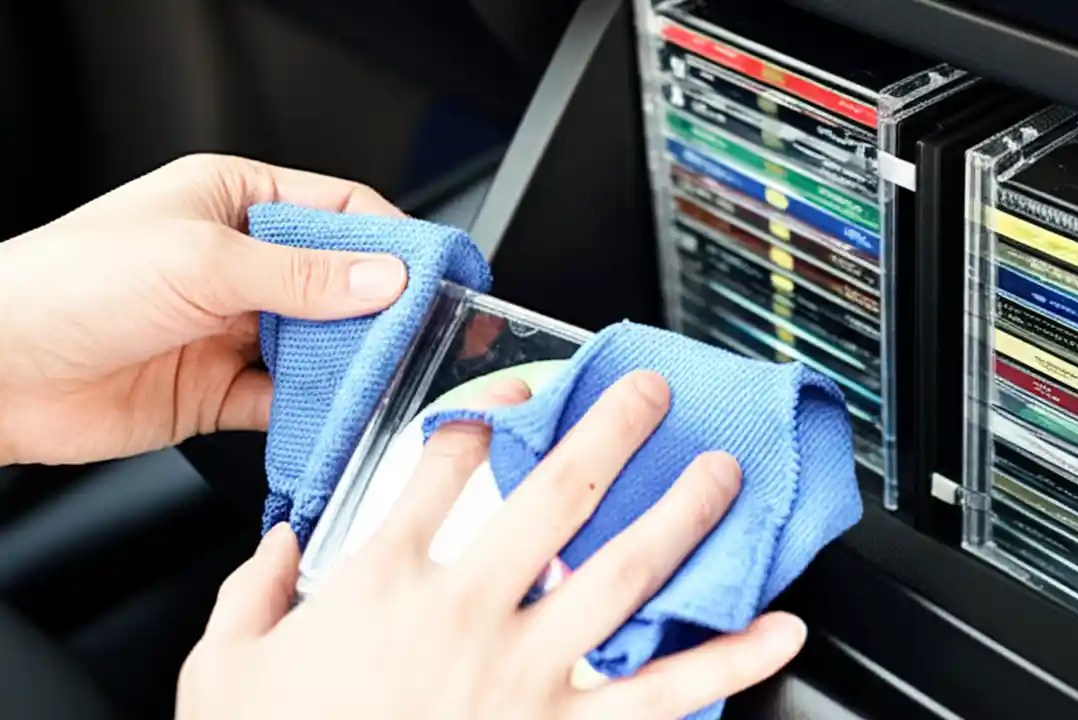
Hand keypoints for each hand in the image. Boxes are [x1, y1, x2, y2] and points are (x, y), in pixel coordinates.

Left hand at [0, 154, 409, 464]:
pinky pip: (287, 401)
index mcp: (235, 202)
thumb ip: (303, 276)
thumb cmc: (69, 284)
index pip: (339, 213)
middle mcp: (239, 264)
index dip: (394, 242)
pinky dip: (314, 413)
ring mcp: (230, 328)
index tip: (438, 273)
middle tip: (425, 335)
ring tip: (387, 380)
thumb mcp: (202, 261)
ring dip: (351, 365)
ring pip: (320, 346)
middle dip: (381, 310)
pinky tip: (335, 417)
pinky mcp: (218, 390)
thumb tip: (387, 279)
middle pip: (339, 284)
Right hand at [177, 372, 806, 719]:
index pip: (438, 468)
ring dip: (681, 514)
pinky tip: (780, 629)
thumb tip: (280, 544)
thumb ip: (254, 593)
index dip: (476, 419)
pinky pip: (663, 692)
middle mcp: (467, 614)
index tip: (502, 397)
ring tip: (720, 474)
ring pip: (623, 575)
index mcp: (383, 585)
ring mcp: (525, 674)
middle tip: (649, 395)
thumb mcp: (225, 671)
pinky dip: (729, 659)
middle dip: (611, 431)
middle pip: (555, 495)